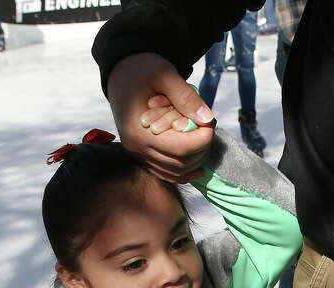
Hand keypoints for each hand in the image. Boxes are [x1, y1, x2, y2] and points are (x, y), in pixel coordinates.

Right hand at [105, 53, 215, 181]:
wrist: (122, 72)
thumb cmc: (142, 69)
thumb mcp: (165, 74)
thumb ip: (186, 97)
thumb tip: (208, 119)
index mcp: (139, 129)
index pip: (181, 148)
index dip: (203, 139)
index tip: (211, 121)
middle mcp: (136, 147)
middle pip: (181, 162)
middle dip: (202, 147)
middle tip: (210, 127)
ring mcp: (138, 154)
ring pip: (176, 171)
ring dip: (196, 159)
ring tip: (204, 138)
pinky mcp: (142, 155)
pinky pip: (166, 173)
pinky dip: (184, 171)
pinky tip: (199, 164)